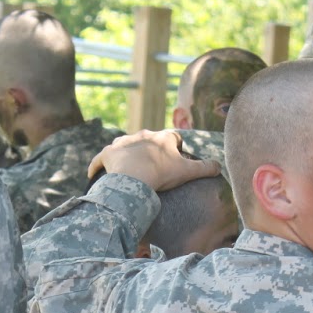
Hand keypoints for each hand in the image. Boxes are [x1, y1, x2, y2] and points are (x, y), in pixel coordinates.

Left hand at [89, 130, 219, 192]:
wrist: (135, 177)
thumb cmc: (162, 173)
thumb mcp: (188, 171)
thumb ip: (206, 168)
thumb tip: (219, 166)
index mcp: (163, 137)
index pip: (173, 138)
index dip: (176, 148)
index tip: (176, 159)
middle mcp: (142, 135)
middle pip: (150, 139)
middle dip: (152, 150)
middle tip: (155, 168)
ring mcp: (124, 142)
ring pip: (126, 144)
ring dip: (128, 153)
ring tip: (128, 168)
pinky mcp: (108, 153)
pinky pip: (101, 158)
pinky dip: (98, 165)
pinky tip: (93, 173)